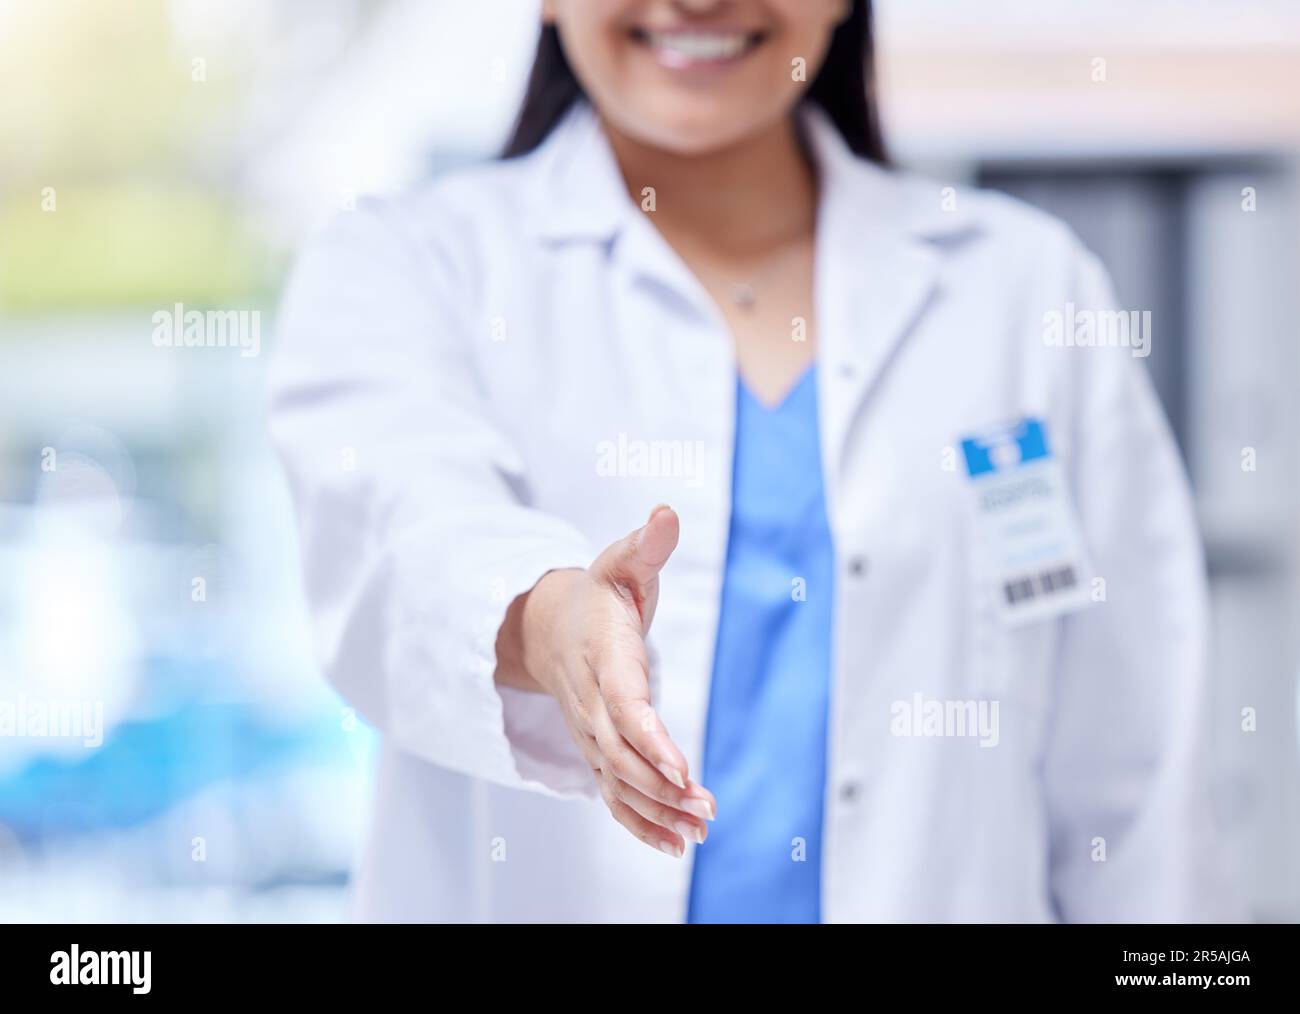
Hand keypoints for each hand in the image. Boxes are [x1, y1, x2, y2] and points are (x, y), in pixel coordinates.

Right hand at [497, 505, 715, 856]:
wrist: (549, 629)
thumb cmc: (597, 596)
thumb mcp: (621, 563)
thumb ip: (646, 545)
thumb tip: (666, 514)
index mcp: (604, 658)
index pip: (624, 705)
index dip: (651, 739)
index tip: (681, 769)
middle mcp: (592, 704)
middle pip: (624, 755)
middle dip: (663, 787)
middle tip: (706, 809)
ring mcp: (591, 733)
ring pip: (619, 783)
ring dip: (657, 813)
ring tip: (699, 834)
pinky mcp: (597, 751)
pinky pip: (614, 795)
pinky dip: (640, 823)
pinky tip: (675, 844)